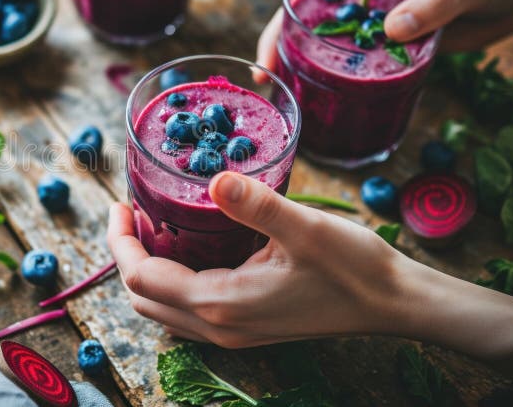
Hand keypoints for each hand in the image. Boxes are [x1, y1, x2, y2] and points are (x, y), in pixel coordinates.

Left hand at [107, 171, 402, 347]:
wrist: (392, 304)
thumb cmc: (354, 268)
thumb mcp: (306, 228)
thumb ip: (256, 204)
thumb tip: (214, 179)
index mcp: (221, 302)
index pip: (141, 278)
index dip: (120, 240)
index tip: (121, 203)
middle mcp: (218, 326)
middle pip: (143, 298)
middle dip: (126, 255)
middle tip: (132, 212)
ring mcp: (232, 333)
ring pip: (163, 310)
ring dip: (147, 271)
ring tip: (153, 226)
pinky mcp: (245, 328)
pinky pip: (187, 312)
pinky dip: (171, 283)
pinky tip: (189, 249)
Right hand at [255, 0, 512, 78]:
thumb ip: (432, 5)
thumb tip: (392, 29)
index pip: (308, 0)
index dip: (280, 28)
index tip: (267, 59)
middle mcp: (361, 5)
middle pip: (307, 30)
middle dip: (280, 55)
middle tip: (267, 87)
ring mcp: (373, 31)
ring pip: (328, 52)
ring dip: (303, 74)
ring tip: (284, 100)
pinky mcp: (391, 53)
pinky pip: (357, 69)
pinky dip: (338, 86)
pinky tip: (325, 105)